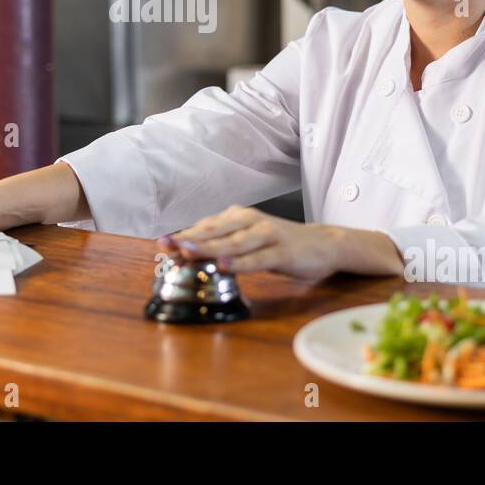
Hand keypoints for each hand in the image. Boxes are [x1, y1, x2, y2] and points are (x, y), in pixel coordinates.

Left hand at [158, 205, 347, 280]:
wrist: (323, 244)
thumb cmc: (279, 244)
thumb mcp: (247, 243)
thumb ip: (221, 247)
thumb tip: (186, 256)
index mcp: (238, 217)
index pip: (205, 226)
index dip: (183, 235)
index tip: (161, 244)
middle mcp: (250, 221)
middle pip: (214, 231)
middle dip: (188, 239)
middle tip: (165, 246)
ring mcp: (267, 235)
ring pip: (233, 242)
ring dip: (209, 247)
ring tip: (187, 252)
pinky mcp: (283, 251)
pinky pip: (259, 257)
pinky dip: (241, 263)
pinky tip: (225, 267)